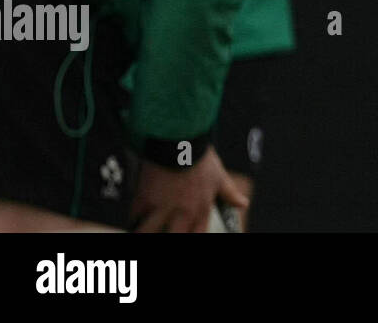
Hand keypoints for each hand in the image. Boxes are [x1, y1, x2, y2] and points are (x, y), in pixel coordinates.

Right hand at [131, 145, 247, 232]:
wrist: (181, 141)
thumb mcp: (220, 176)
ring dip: (146, 231)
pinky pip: (135, 215)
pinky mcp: (145, 198)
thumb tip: (243, 204)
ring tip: (145, 228)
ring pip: (149, 232)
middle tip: (165, 229)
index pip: (197, 235)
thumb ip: (230, 194)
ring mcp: (162, 207)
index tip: (183, 233)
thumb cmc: (201, 158)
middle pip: (174, 237)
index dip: (191, 236)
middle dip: (169, 234)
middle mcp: (182, 212)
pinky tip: (135, 216)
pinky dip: (134, 217)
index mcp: (201, 209)